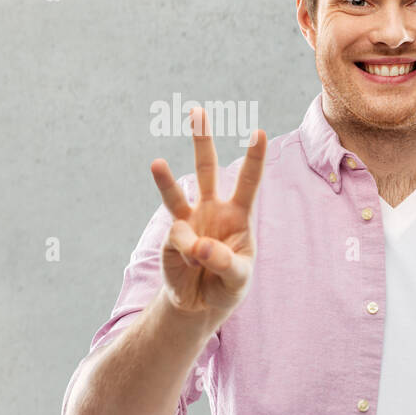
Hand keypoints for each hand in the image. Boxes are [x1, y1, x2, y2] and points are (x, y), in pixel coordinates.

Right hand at [150, 107, 266, 318]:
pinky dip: (187, 252)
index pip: (249, 181)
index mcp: (238, 215)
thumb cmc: (227, 284)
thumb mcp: (237, 279)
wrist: (200, 304)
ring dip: (165, 179)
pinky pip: (178, 239)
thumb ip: (224, 262)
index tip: (258, 131)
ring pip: (177, 193)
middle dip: (202, 141)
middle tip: (197, 111)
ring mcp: (189, 221)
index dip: (253, 158)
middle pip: (207, 170)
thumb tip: (198, 244)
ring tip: (157, 163)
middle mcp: (212, 209)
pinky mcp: (172, 237)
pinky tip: (192, 262)